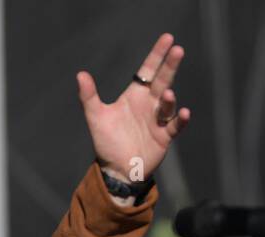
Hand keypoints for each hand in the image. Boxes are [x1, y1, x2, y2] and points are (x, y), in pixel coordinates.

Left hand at [77, 33, 190, 185]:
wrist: (116, 169)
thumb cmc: (106, 142)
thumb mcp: (96, 117)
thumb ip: (89, 96)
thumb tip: (80, 74)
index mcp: (135, 96)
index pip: (148, 71)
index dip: (157, 54)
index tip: (168, 38)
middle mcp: (149, 104)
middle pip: (163, 80)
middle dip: (170, 65)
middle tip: (178, 50)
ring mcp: (158, 120)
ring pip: (168, 104)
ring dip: (169, 99)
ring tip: (168, 95)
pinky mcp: (164, 136)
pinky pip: (175, 126)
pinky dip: (180, 120)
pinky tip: (183, 113)